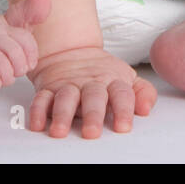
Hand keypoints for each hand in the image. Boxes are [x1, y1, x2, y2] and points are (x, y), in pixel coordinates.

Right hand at [26, 46, 156, 137]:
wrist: (70, 50)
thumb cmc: (102, 74)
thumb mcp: (126, 78)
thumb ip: (141, 93)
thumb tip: (146, 109)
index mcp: (112, 81)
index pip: (121, 93)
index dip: (124, 109)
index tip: (123, 127)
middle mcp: (90, 83)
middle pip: (93, 97)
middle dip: (92, 114)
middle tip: (92, 133)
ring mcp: (68, 84)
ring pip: (65, 97)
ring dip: (62, 114)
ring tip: (60, 132)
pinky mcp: (48, 87)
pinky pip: (41, 98)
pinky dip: (37, 110)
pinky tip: (38, 125)